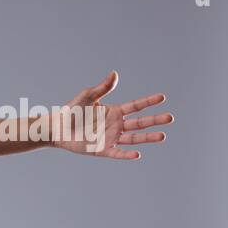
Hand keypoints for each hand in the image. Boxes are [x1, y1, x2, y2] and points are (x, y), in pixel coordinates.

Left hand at [51, 70, 172, 159]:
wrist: (57, 128)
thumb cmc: (71, 110)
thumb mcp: (87, 96)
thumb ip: (102, 88)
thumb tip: (115, 73)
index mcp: (115, 111)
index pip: (136, 106)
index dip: (149, 102)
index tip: (163, 97)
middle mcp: (116, 125)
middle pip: (140, 123)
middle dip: (155, 120)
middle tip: (170, 118)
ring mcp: (110, 138)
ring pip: (133, 138)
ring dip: (147, 137)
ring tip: (162, 136)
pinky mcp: (102, 150)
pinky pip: (117, 152)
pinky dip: (127, 154)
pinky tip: (138, 154)